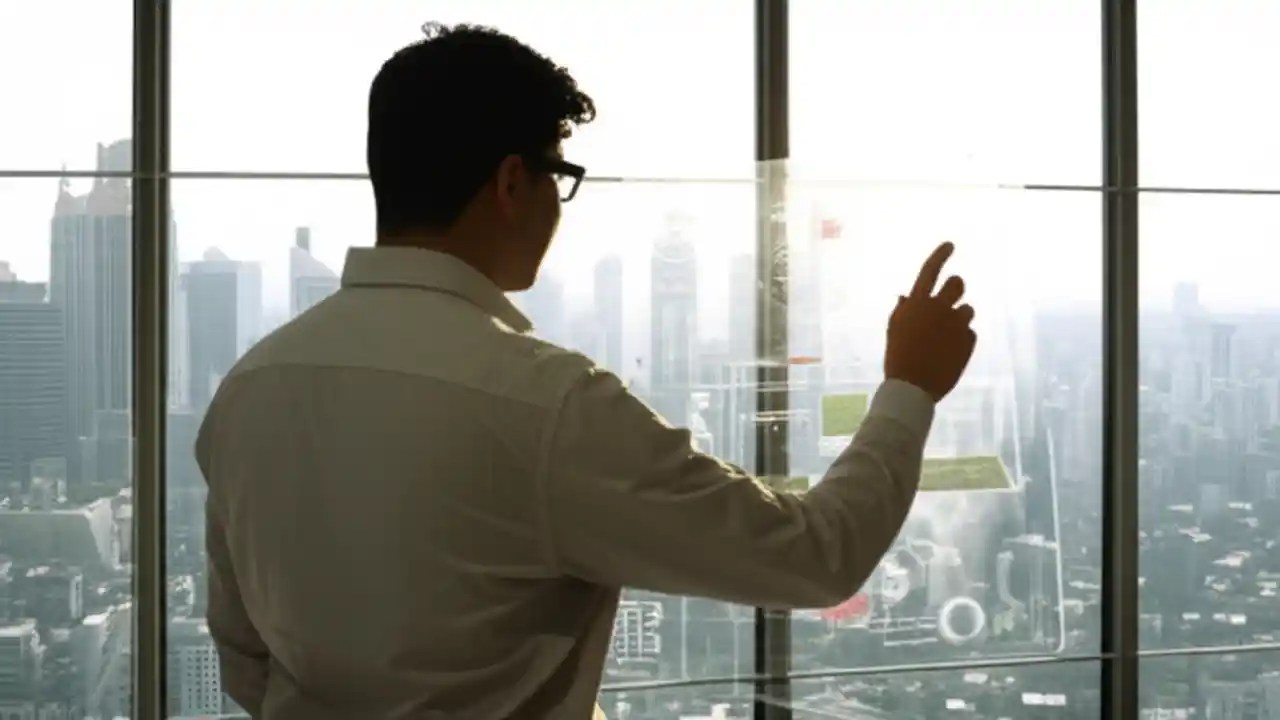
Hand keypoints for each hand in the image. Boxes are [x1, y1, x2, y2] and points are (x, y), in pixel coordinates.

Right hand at [883, 242, 977, 401]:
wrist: (912, 387)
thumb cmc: (898, 357)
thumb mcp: (895, 330)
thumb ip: (903, 311)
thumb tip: (907, 297)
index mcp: (917, 303)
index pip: (930, 271)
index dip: (940, 256)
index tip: (951, 245)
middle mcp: (939, 308)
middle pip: (957, 284)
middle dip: (956, 288)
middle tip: (951, 300)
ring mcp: (956, 324)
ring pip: (968, 310)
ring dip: (959, 319)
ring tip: (945, 339)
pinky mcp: (968, 341)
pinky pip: (970, 333)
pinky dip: (961, 340)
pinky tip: (949, 354)